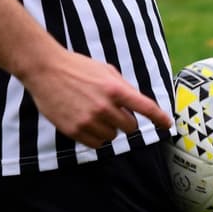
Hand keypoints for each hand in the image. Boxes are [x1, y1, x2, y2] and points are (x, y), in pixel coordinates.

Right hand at [20, 51, 171, 148]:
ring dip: (108, 129)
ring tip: (94, 114)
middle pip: (130, 127)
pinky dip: (95, 138)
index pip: (145, 107)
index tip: (167, 124)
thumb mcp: (104, 70)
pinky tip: (86, 123)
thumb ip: (122, 87)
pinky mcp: (75, 130)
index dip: (159, 117)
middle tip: (112, 111)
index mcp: (115, 89)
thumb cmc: (76, 67)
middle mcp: (104, 106)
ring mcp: (89, 120)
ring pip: (112, 137)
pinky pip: (96, 144)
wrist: (45, 69)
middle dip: (125, 121)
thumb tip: (136, 105)